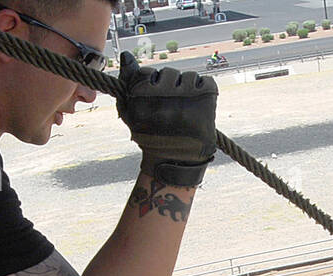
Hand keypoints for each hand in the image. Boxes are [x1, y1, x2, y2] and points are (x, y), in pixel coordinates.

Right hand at [117, 51, 216, 186]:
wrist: (173, 164)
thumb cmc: (149, 137)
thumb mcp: (130, 111)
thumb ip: (126, 81)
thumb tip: (126, 55)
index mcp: (141, 93)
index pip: (147, 72)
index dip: (151, 86)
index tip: (155, 103)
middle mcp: (163, 92)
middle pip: (168, 73)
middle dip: (170, 88)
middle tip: (171, 110)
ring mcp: (185, 95)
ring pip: (187, 76)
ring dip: (188, 90)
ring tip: (185, 110)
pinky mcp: (205, 99)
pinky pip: (206, 82)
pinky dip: (204, 92)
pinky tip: (198, 107)